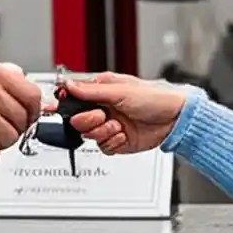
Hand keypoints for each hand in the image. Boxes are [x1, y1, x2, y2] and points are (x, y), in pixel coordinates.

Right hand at [62, 72, 186, 154]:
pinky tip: (124, 135)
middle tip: (102, 116)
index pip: (75, 98)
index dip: (66, 104)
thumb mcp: (120, 90)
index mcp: (102, 92)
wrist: (174, 119)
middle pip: (79, 120)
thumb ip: (91, 91)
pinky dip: (113, 142)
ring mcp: (110, 126)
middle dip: (89, 120)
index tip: (58, 108)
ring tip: (119, 125)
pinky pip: (103, 147)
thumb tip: (69, 84)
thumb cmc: (154, 97)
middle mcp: (104, 109)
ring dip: (104, 132)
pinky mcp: (117, 142)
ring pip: (90, 136)